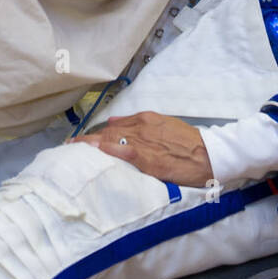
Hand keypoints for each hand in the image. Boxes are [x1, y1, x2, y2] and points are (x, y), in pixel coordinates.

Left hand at [73, 112, 213, 186]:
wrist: (209, 153)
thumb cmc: (188, 141)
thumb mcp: (162, 124)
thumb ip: (136, 122)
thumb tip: (112, 122)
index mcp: (145, 120)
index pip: (112, 128)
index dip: (92, 135)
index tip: (77, 141)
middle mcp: (141, 128)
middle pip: (107, 134)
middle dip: (86, 141)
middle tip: (67, 148)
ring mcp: (145, 143)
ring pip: (112, 141)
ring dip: (90, 146)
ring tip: (72, 152)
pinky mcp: (151, 159)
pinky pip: (127, 152)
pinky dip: (111, 150)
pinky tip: (97, 151)